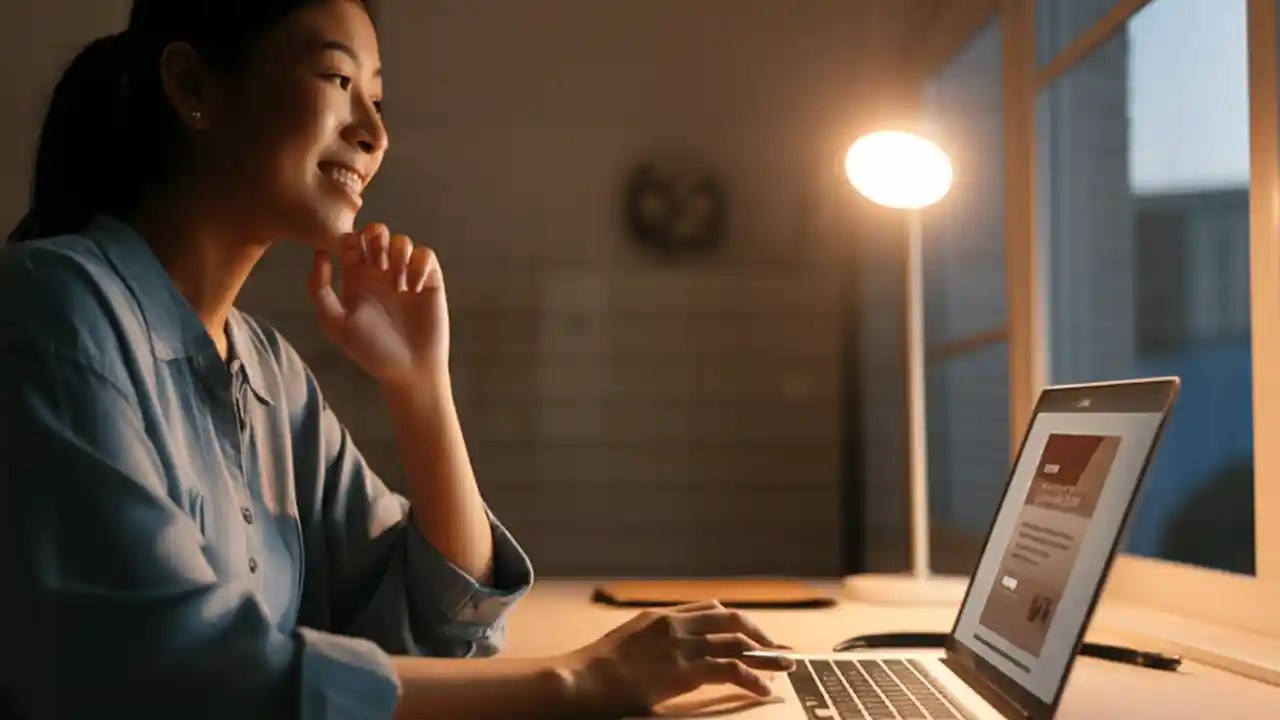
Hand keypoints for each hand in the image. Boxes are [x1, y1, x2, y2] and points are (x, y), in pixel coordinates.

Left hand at [309, 222, 449, 388]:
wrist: (408, 370)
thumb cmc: (370, 350)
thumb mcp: (334, 321)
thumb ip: (319, 288)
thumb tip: (319, 253)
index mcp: (355, 278)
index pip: (351, 241)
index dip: (351, 239)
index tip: (353, 257)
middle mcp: (380, 273)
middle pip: (376, 232)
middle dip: (376, 238)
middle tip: (378, 264)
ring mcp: (406, 275)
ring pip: (402, 241)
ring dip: (398, 253)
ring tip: (397, 284)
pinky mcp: (429, 281)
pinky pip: (426, 255)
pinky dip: (420, 265)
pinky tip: (414, 288)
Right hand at [564, 601, 795, 715]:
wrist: (581, 680)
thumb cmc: (594, 671)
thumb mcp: (624, 645)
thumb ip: (647, 644)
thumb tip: (658, 657)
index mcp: (660, 617)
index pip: (708, 608)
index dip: (735, 620)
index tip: (751, 631)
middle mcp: (675, 624)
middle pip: (730, 619)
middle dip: (758, 632)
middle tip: (776, 649)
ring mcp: (682, 646)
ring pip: (737, 642)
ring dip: (765, 656)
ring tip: (784, 668)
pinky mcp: (686, 670)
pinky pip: (731, 670)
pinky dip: (753, 678)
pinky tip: (763, 689)